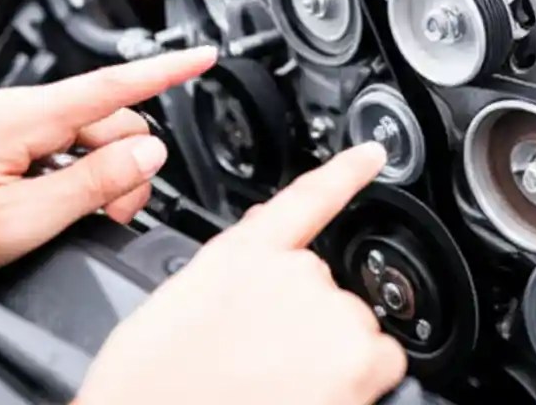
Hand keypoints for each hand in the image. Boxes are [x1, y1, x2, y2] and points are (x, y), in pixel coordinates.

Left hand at [0, 47, 216, 286]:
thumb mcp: (21, 220)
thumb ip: (93, 184)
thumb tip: (148, 154)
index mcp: (23, 118)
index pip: (112, 85)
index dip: (165, 71)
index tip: (203, 56)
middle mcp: (20, 111)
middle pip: (112, 121)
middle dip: (128, 164)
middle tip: (113, 212)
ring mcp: (13, 123)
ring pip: (94, 138)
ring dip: (104, 176)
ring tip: (79, 217)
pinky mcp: (9, 140)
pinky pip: (68, 146)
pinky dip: (80, 175)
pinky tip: (61, 205)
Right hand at [79, 142, 405, 404]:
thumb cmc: (149, 388)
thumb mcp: (175, 311)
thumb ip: (229, 272)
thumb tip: (260, 247)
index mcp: (241, 255)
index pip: (306, 198)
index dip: (347, 172)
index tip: (375, 154)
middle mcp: (294, 272)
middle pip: (324, 289)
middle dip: (304, 325)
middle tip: (262, 365)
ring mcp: (330, 311)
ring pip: (353, 329)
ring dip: (328, 356)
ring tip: (275, 389)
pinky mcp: (358, 356)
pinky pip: (386, 360)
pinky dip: (364, 380)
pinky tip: (318, 397)